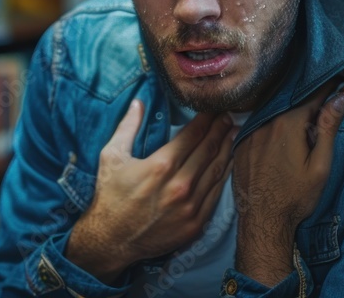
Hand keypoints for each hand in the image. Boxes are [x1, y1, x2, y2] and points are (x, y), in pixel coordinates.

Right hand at [65, 99, 235, 283]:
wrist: (110, 240)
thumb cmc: (109, 197)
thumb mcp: (111, 156)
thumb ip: (127, 127)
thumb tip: (138, 102)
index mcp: (161, 165)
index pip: (193, 135)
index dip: (206, 120)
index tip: (214, 110)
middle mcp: (179, 185)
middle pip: (209, 150)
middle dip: (220, 130)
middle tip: (228, 117)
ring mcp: (190, 206)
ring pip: (216, 171)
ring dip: (227, 149)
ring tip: (233, 134)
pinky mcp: (195, 224)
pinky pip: (215, 194)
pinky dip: (223, 176)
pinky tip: (227, 163)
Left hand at [232, 77, 343, 286]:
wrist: (263, 221)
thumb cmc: (296, 197)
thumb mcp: (320, 165)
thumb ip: (329, 128)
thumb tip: (342, 97)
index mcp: (287, 124)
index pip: (312, 95)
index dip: (328, 88)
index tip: (342, 81)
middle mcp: (264, 122)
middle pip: (291, 102)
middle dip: (308, 101)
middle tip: (324, 102)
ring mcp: (248, 132)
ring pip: (273, 113)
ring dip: (289, 113)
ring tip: (303, 122)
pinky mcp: (240, 144)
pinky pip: (259, 125)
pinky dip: (272, 125)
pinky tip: (281, 138)